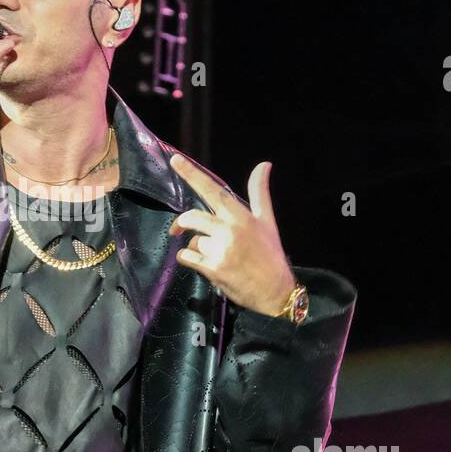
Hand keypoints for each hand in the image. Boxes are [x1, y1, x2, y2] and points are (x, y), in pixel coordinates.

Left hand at [167, 154, 296, 315]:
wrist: (275, 291)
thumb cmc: (270, 255)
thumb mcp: (267, 221)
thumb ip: (260, 193)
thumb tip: (264, 164)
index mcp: (241, 216)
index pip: (213, 190)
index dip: (192, 174)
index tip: (175, 159)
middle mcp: (230, 230)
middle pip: (192, 217)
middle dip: (182, 223)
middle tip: (180, 229)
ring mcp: (221, 250)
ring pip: (193, 241)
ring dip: (197, 248)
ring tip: (215, 256)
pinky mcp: (213, 269)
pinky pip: (188, 258)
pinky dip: (189, 260)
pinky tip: (204, 265)